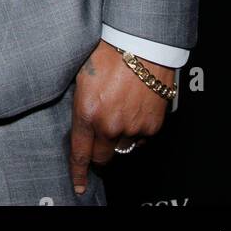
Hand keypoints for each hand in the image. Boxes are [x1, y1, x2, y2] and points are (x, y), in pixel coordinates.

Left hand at [69, 39, 173, 195]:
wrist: (142, 46)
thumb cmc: (108, 54)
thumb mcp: (81, 77)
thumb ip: (80, 104)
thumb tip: (80, 121)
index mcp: (87, 113)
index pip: (80, 153)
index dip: (78, 172)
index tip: (78, 185)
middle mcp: (109, 125)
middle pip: (102, 157)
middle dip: (98, 153)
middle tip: (98, 140)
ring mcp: (132, 128)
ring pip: (122, 146)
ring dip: (119, 136)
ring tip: (119, 109)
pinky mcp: (152, 126)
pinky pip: (141, 137)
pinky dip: (136, 129)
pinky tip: (134, 107)